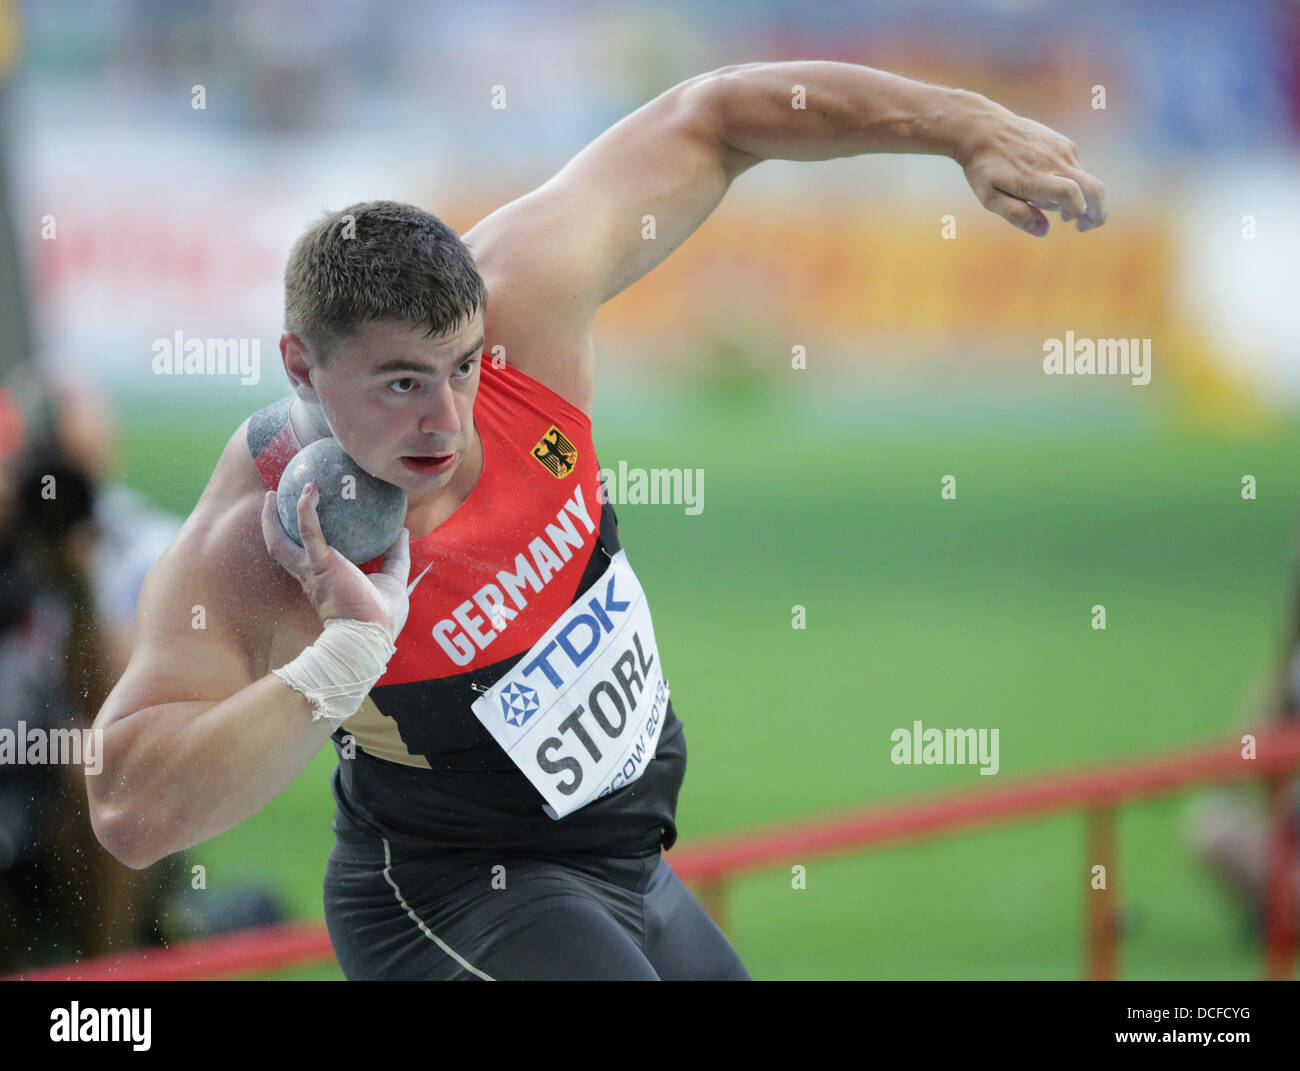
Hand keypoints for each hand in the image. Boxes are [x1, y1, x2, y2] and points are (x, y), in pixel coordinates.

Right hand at [261, 484, 411, 639]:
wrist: (371, 636)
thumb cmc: (381, 617)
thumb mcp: (393, 581)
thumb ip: (396, 556)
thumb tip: (403, 530)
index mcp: (323, 582)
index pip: (304, 558)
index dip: (296, 541)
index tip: (297, 523)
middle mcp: (310, 577)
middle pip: (280, 550)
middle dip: (271, 527)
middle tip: (273, 502)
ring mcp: (312, 571)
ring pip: (280, 543)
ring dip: (274, 517)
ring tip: (276, 492)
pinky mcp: (322, 565)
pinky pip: (309, 532)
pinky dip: (306, 511)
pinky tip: (310, 491)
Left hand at [951, 93, 1106, 236]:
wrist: (982, 127)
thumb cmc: (983, 166)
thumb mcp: (990, 197)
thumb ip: (1016, 215)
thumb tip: (1045, 231)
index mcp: (1035, 178)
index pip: (1071, 195)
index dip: (1079, 211)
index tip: (1074, 224)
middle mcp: (1054, 162)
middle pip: (1094, 187)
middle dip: (1098, 211)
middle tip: (1084, 226)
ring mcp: (1061, 150)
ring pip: (1084, 179)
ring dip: (1079, 198)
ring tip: (1056, 208)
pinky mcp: (1062, 143)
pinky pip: (1075, 168)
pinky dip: (1071, 182)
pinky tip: (1050, 186)